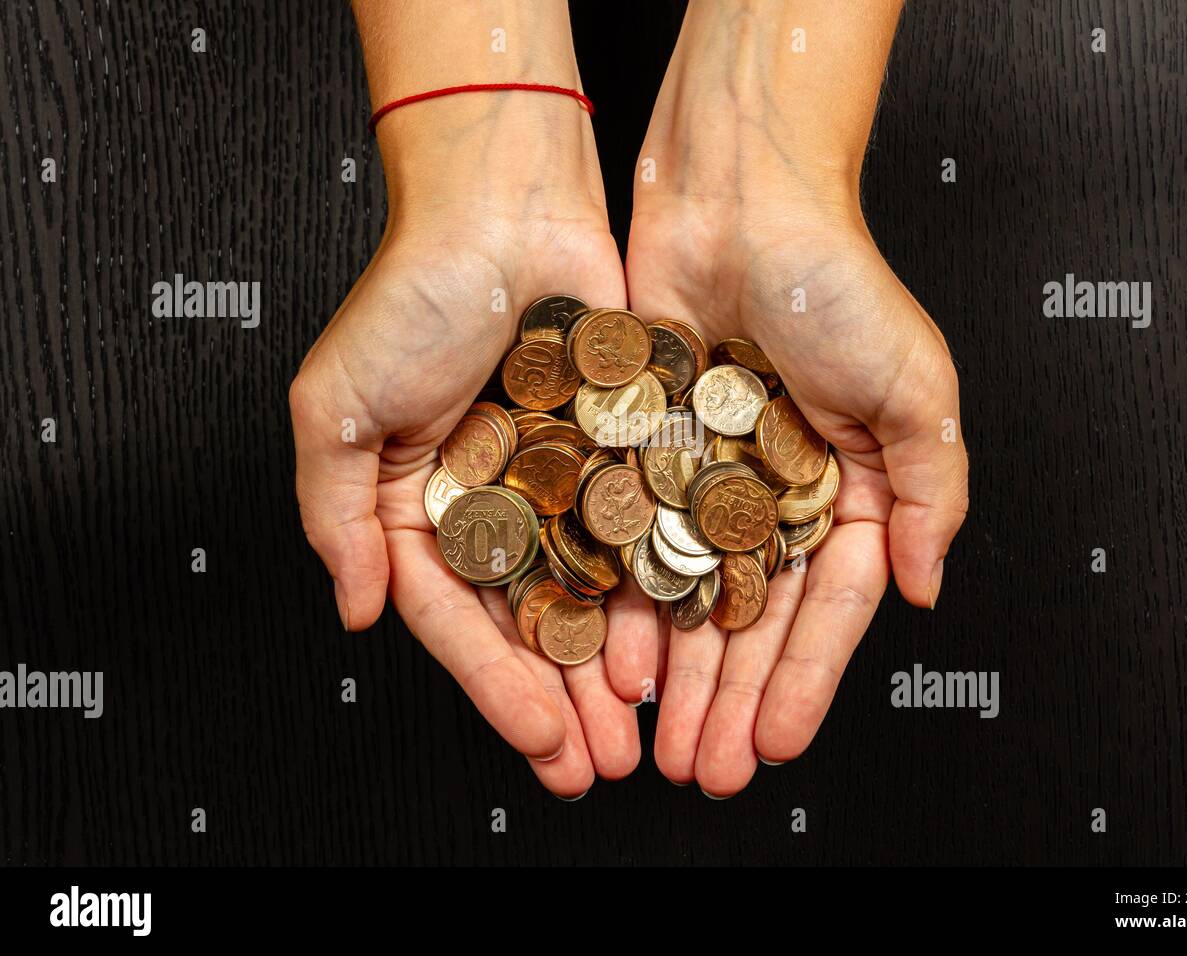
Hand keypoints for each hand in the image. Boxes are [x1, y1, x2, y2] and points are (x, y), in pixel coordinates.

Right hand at [289, 92, 651, 797]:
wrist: (507, 205)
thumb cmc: (412, 292)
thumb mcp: (337, 409)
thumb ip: (336, 517)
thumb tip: (358, 614)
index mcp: (423, 507)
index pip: (460, 620)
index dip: (496, 686)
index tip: (540, 739)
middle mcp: (497, 505)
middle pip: (534, 624)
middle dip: (564, 700)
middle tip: (599, 767)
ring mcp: (563, 482)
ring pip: (596, 593)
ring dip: (616, 667)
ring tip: (646, 732)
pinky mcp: (622, 450)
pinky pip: (646, 530)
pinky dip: (660, 589)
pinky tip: (679, 644)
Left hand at [627, 148, 967, 797]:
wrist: (740, 197)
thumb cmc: (837, 278)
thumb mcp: (917, 391)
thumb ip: (931, 497)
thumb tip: (923, 590)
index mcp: (847, 487)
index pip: (826, 610)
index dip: (802, 681)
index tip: (777, 744)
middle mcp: (774, 491)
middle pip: (749, 620)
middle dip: (730, 699)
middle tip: (708, 768)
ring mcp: (705, 475)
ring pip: (685, 597)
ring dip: (674, 674)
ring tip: (657, 740)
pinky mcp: (645, 451)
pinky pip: (630, 542)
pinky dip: (622, 601)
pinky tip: (610, 660)